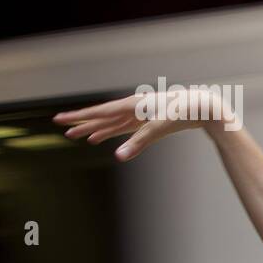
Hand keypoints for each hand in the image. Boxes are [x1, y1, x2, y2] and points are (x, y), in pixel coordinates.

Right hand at [53, 86, 237, 160]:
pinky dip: (114, 132)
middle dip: (83, 124)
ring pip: (113, 123)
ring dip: (97, 130)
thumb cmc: (182, 113)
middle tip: (64, 130)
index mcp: (131, 105)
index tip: (59, 120)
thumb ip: (137, 143)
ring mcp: (141, 114)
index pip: (99, 112)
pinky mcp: (150, 121)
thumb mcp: (159, 128)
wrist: (203, 107)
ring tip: (80, 137)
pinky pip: (126, 128)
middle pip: (102, 117)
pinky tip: (105, 137)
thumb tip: (118, 157)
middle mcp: (133, 107)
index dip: (78, 117)